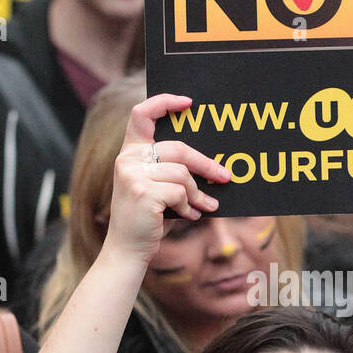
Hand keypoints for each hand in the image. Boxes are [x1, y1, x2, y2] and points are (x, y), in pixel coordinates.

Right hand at [103, 94, 230, 268]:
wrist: (126, 249)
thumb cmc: (147, 217)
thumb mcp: (155, 187)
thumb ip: (171, 169)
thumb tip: (211, 163)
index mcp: (129, 152)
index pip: (141, 115)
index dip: (164, 102)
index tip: (189, 103)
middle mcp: (127, 159)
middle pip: (178, 148)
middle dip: (206, 164)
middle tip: (226, 177)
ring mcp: (132, 175)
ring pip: (182, 174)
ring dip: (198, 194)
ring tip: (205, 206)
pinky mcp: (143, 192)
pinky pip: (180, 193)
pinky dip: (189, 206)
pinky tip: (189, 216)